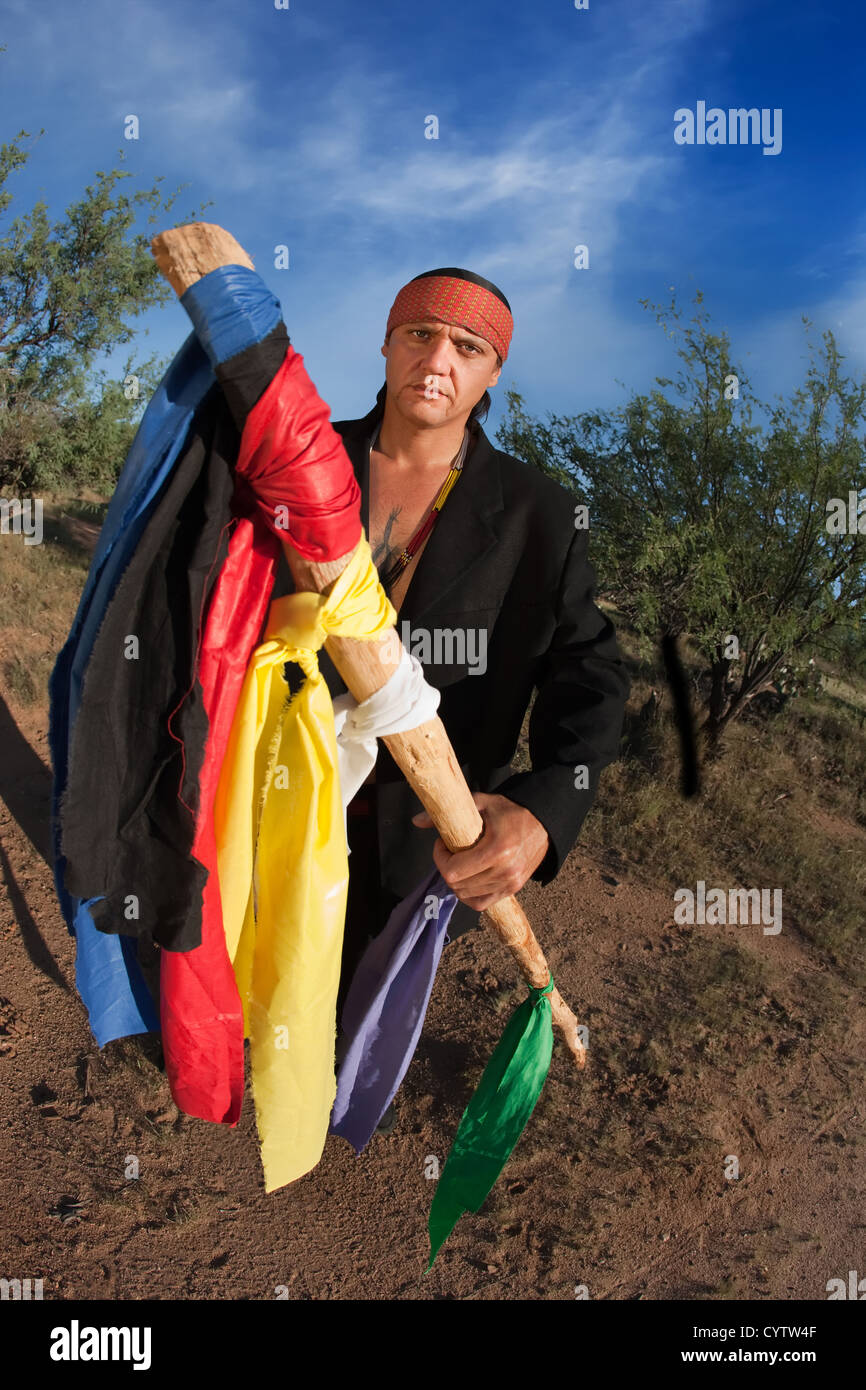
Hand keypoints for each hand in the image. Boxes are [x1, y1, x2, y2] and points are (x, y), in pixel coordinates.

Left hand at [411, 793, 549, 910]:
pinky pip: (481, 904)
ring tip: (460, 862)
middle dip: (446, 868)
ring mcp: (510, 883)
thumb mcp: (482, 803)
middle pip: (457, 885)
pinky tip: (468, 878)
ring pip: (466, 896)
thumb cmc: (510, 811)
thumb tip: (416, 820)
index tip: (442, 843)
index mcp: (497, 849)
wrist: (543, 823)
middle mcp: (505, 871)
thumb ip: (450, 811)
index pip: (453, 871)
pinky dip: (469, 895)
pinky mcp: (512, 890)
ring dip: (456, 881)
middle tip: (449, 851)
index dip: (440, 858)